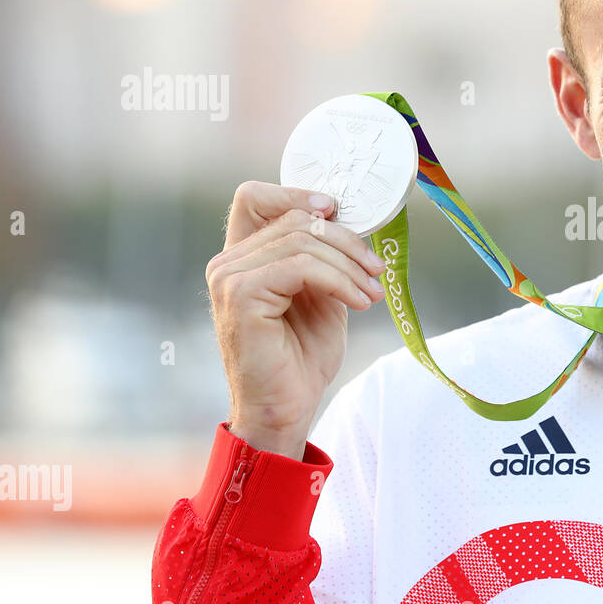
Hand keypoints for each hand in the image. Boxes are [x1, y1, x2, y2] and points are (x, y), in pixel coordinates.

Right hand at [205, 181, 386, 457]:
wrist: (286, 410)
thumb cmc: (301, 358)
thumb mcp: (321, 295)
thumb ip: (324, 257)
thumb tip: (347, 219)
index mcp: (242, 257)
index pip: (255, 197)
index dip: (297, 193)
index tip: (337, 211)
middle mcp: (227, 262)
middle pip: (295, 219)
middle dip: (346, 241)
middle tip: (375, 271)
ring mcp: (229, 277)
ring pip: (303, 241)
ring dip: (349, 265)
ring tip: (372, 292)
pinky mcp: (241, 295)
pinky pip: (301, 267)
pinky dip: (339, 281)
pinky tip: (359, 303)